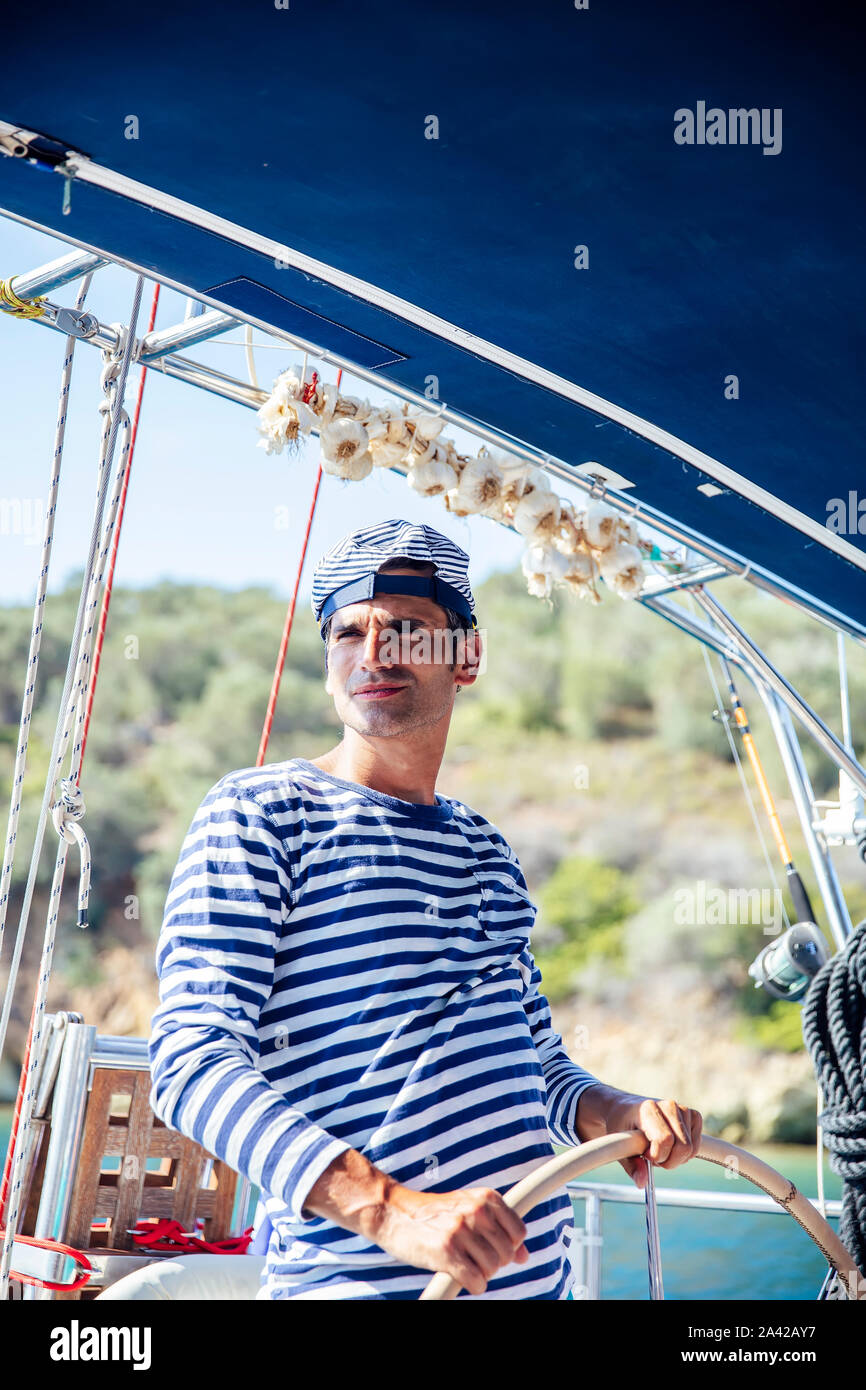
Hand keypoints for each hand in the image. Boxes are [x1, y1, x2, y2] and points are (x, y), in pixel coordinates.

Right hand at [372, 1183, 528, 1295]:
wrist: (394, 1214)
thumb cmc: (434, 1214)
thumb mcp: (469, 1210)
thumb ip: (500, 1229)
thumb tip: (525, 1257)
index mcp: (485, 1197)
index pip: (519, 1233)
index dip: (509, 1246)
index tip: (491, 1246)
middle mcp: (476, 1211)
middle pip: (507, 1254)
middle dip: (493, 1262)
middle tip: (473, 1257)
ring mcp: (461, 1231)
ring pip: (492, 1269)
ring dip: (480, 1274)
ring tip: (463, 1263)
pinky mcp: (446, 1252)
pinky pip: (476, 1281)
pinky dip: (472, 1285)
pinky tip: (460, 1275)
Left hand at [616, 1096, 702, 1189]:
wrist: (626, 1109)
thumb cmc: (622, 1125)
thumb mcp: (620, 1145)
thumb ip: (632, 1166)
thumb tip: (642, 1182)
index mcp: (649, 1109)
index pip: (665, 1140)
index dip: (657, 1156)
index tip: (645, 1155)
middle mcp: (669, 1106)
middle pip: (683, 1147)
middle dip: (668, 1161)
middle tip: (653, 1157)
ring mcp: (683, 1109)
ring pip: (691, 1148)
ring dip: (676, 1158)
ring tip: (660, 1150)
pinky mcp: (693, 1115)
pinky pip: (696, 1145)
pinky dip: (685, 1153)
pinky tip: (671, 1146)